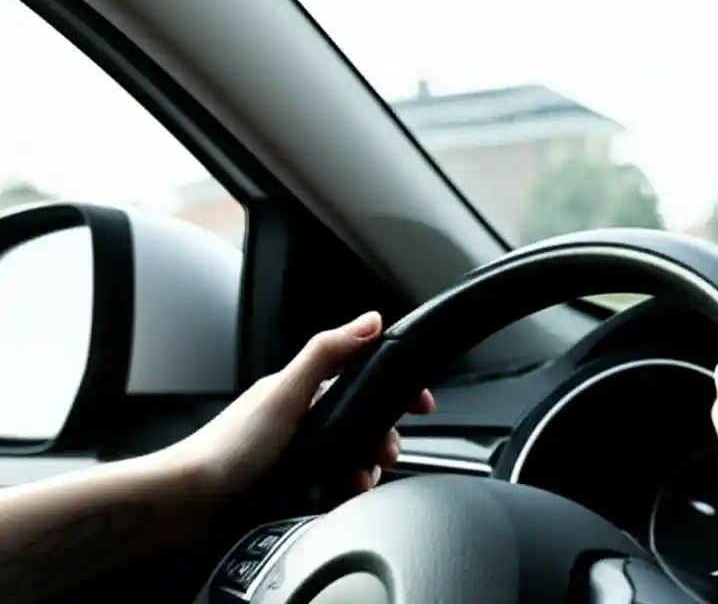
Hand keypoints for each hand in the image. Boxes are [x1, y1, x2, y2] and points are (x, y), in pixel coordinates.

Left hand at [162, 311, 432, 501]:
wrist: (190, 504)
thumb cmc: (229, 447)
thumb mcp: (286, 391)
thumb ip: (327, 353)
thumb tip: (371, 320)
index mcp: (304, 391)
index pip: (363, 377)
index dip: (395, 388)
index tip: (421, 403)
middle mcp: (305, 420)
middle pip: (367, 422)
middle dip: (384, 438)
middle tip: (382, 453)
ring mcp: (302, 455)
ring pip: (356, 457)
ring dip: (367, 469)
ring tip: (358, 479)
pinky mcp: (297, 487)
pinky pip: (339, 486)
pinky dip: (348, 491)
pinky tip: (342, 495)